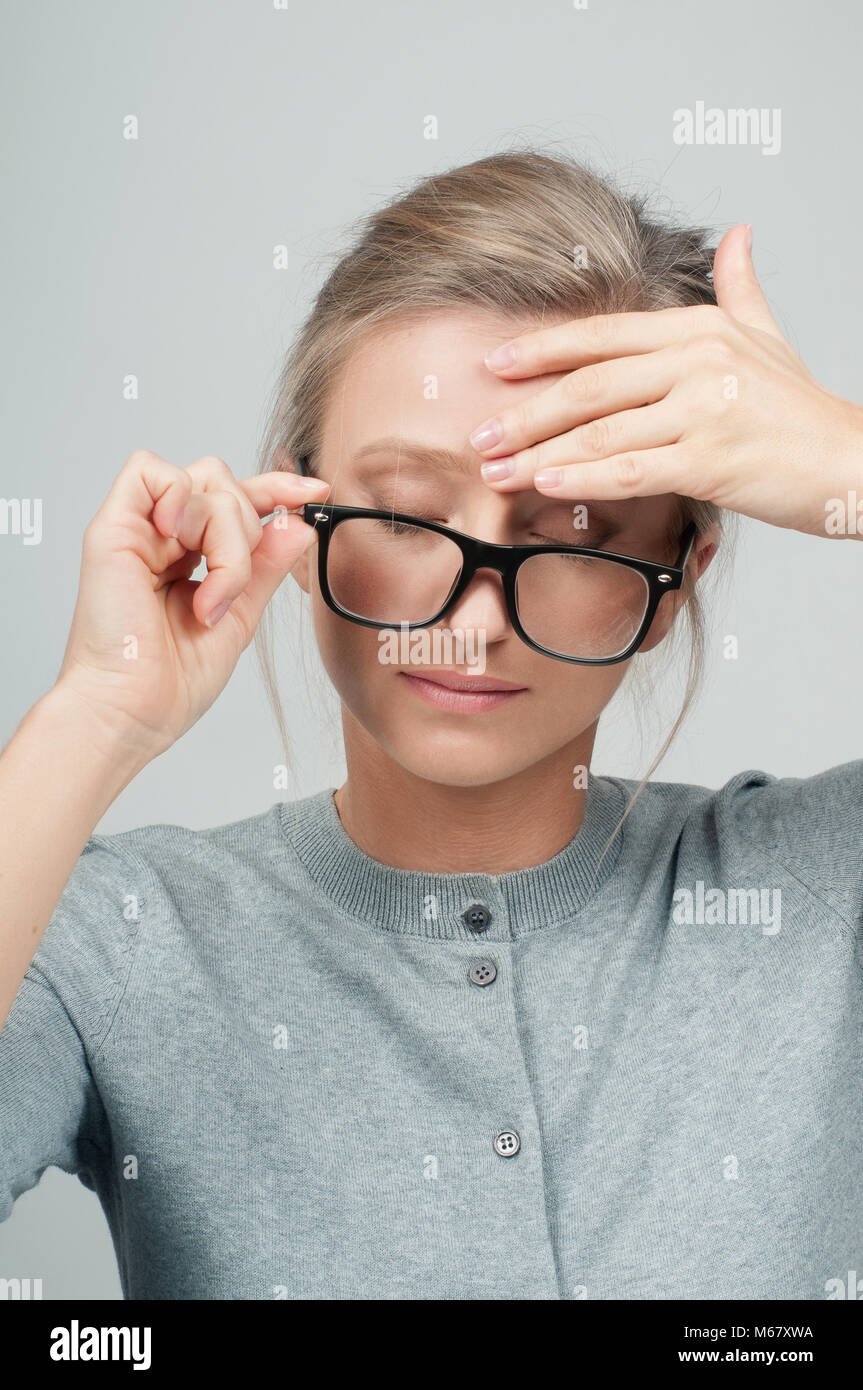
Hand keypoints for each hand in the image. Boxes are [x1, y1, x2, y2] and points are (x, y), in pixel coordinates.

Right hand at [54, 451, 328, 757]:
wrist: (134, 713)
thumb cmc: (172, 683)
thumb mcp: (240, 617)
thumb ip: (265, 567)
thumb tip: (297, 523)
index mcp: (189, 556)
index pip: (236, 500)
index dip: (277, 488)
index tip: (317, 494)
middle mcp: (162, 537)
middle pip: (224, 483)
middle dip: (250, 527)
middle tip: (236, 587)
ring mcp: (138, 531)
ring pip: (204, 483)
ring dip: (226, 541)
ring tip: (210, 599)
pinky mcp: (112, 529)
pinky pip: (148, 470)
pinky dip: (180, 494)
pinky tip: (179, 538)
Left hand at [470, 225, 862, 538]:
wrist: (855, 461)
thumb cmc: (801, 409)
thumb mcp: (768, 335)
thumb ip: (740, 286)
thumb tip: (736, 233)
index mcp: (698, 329)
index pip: (601, 335)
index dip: (541, 349)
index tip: (492, 364)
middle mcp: (697, 360)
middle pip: (588, 384)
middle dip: (524, 411)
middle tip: (477, 432)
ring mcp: (705, 409)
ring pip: (600, 430)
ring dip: (538, 453)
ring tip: (494, 471)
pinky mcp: (712, 460)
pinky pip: (631, 470)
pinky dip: (582, 479)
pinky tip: (545, 486)